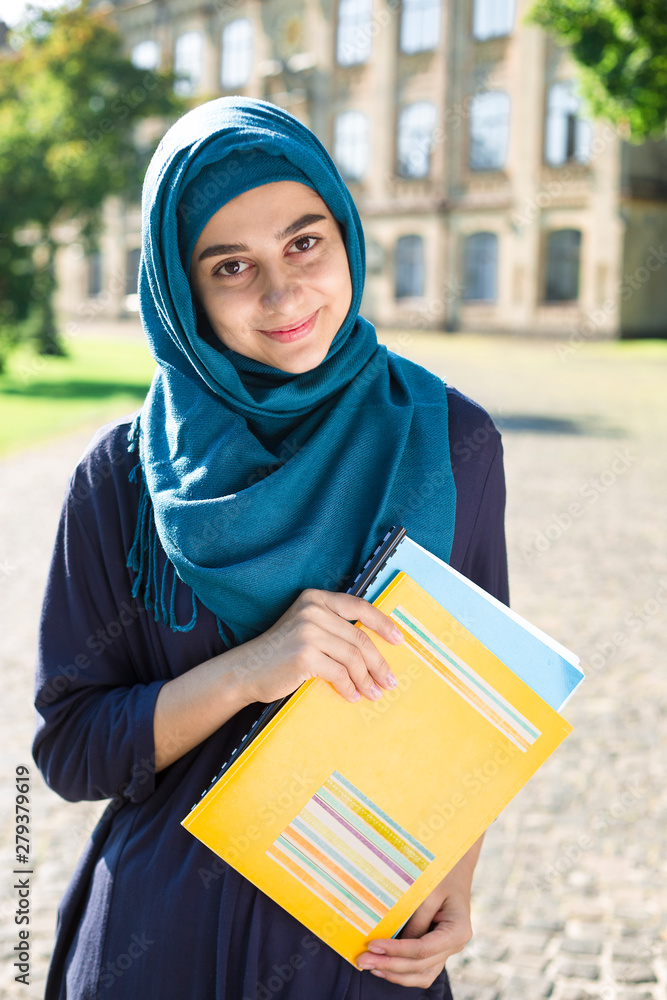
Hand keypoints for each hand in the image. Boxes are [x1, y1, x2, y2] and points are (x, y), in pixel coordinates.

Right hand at [232, 588, 402, 705]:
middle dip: (379, 663)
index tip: (399, 640)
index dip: (383, 624)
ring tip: (373, 693)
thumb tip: (373, 646)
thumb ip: (333, 627)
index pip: (359, 607)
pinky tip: (352, 696)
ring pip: (353, 658)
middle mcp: (312, 610)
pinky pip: (339, 674)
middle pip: (359, 638)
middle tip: (389, 681)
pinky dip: (349, 688)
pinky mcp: (305, 655)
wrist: (246, 670)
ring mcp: (308, 631)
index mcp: (316, 598)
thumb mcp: (306, 627)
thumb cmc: (280, 653)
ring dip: (367, 679)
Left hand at [355, 838, 481, 987]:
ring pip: (422, 975)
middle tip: (363, 961)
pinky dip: (403, 972)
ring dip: (395, 974)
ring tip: (370, 967)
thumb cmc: (441, 873)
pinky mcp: (439, 949)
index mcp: (458, 930)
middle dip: (390, 965)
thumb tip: (394, 948)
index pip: (423, 950)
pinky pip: (422, 970)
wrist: (456, 866)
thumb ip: (414, 922)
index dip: (396, 951)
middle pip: (421, 966)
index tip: (373, 946)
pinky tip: (383, 967)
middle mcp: (456, 944)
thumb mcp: (428, 892)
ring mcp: (448, 949)